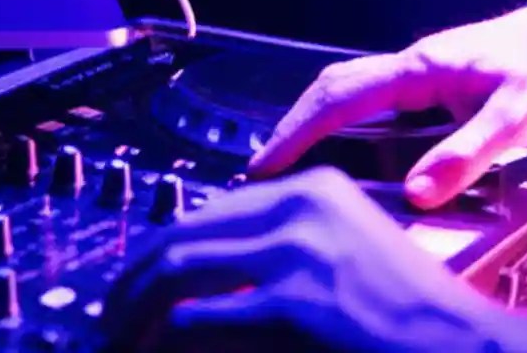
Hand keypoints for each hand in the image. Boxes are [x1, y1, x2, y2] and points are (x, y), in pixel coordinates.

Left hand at [102, 167, 508, 352]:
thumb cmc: (415, 320)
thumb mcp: (346, 257)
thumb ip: (282, 251)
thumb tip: (202, 281)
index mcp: (312, 189)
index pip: (206, 214)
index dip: (156, 254)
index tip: (133, 286)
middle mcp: (298, 208)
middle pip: (177, 238)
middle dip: (131, 284)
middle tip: (111, 321)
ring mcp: (294, 256)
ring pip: (172, 276)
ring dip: (133, 315)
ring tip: (120, 342)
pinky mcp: (291, 308)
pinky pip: (192, 323)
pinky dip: (160, 344)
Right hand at [249, 7, 526, 208]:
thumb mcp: (514, 118)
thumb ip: (465, 156)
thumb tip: (416, 197)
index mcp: (412, 71)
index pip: (338, 100)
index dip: (298, 133)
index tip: (266, 165)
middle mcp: (401, 66)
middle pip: (327, 89)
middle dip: (291, 127)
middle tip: (263, 168)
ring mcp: (408, 71)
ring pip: (341, 88)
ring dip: (309, 120)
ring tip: (288, 158)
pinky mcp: (419, 80)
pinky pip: (363, 97)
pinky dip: (335, 117)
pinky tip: (336, 143)